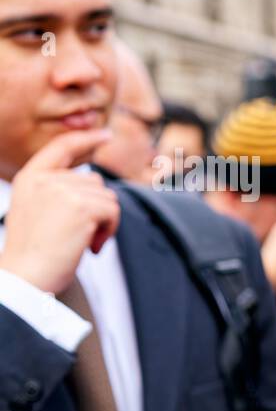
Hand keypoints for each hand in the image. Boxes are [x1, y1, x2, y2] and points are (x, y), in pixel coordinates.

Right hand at [0, 129, 116, 294]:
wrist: (26, 275)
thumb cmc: (34, 251)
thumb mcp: (38, 210)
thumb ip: (58, 190)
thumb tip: (94, 179)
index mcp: (30, 177)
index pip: (61, 147)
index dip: (85, 139)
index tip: (105, 135)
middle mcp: (46, 179)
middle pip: (95, 182)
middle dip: (97, 209)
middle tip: (81, 236)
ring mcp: (63, 190)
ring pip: (108, 198)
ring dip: (104, 223)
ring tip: (82, 242)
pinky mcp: (82, 207)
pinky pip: (113, 212)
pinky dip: (110, 231)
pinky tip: (91, 247)